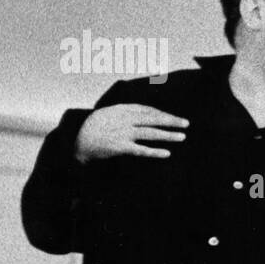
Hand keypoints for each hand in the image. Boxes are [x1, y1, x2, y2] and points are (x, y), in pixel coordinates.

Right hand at [74, 104, 188, 162]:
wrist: (77, 143)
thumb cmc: (95, 129)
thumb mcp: (108, 114)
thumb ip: (126, 112)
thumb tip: (146, 113)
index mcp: (120, 109)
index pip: (146, 109)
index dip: (161, 113)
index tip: (172, 118)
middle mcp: (123, 119)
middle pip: (152, 118)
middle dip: (170, 120)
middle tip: (186, 123)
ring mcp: (122, 133)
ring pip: (150, 133)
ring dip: (167, 135)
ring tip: (182, 137)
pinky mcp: (119, 147)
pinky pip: (140, 150)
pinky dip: (154, 152)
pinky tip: (166, 153)